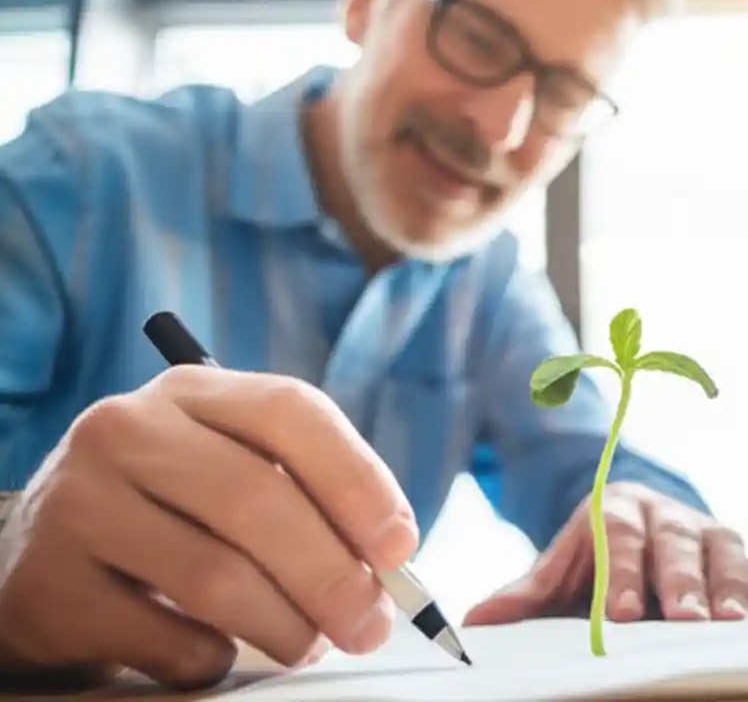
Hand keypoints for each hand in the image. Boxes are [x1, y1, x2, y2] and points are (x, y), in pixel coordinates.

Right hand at [0, 366, 418, 689]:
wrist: (46, 557)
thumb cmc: (172, 513)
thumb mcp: (232, 472)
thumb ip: (309, 497)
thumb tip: (392, 561)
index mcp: (193, 392)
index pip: (291, 410)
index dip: (358, 479)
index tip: (399, 546)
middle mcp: (128, 429)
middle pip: (257, 497)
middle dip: (333, 574)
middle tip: (370, 625)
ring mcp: (79, 502)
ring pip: (216, 575)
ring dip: (285, 625)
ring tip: (307, 643)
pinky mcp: (50, 584)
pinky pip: (164, 638)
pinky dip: (212, 658)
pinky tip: (220, 651)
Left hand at [464, 482, 747, 624]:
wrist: (637, 537)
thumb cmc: (595, 563)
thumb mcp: (559, 575)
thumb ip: (525, 597)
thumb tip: (472, 622)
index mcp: (617, 510)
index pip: (619, 537)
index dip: (622, 574)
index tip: (619, 614)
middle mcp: (669, 517)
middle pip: (677, 545)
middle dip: (684, 582)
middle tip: (687, 619)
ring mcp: (711, 537)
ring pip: (726, 557)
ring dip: (733, 589)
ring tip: (734, 624)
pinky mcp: (744, 563)